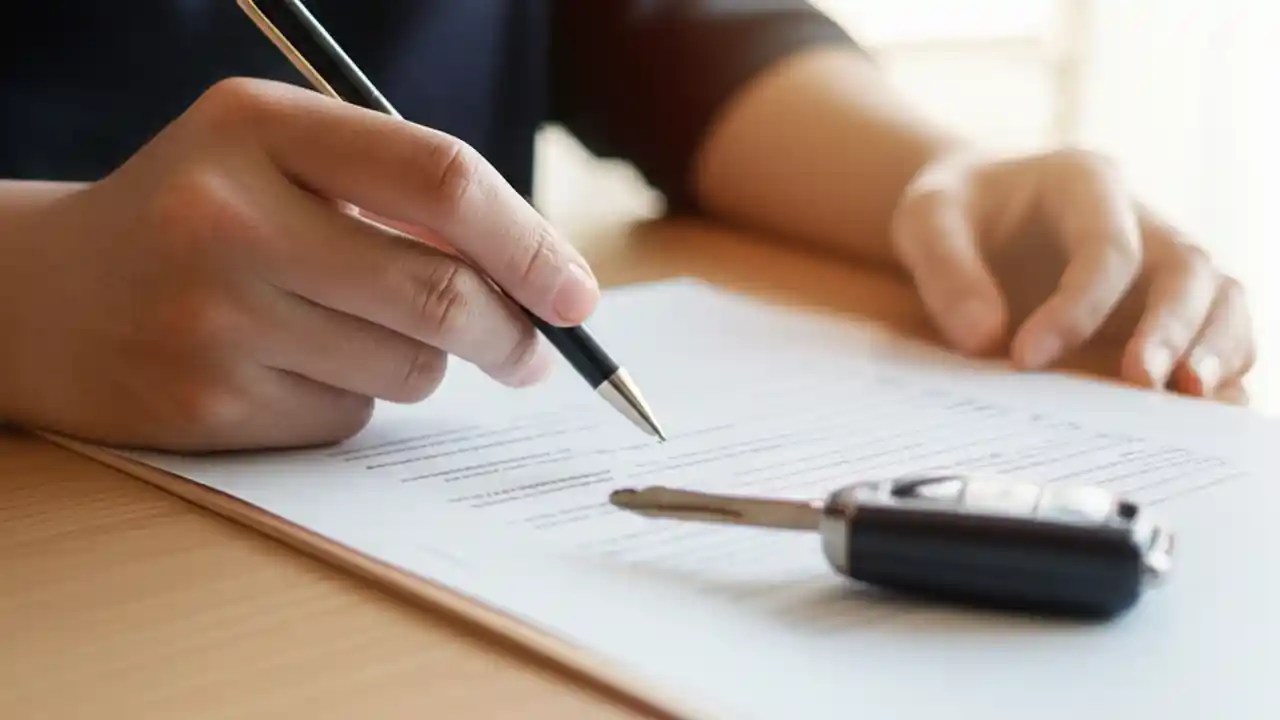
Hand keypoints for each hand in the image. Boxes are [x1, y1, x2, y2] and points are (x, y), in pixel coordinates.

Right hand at [0, 78, 597, 450]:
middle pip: (442, 294)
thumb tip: (540, 280)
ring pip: (409, 367)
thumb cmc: (199, 215)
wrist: (44, 297)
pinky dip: (353, 395)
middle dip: (514, 332)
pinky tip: (289, 366)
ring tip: (351, 328)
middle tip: (533, 349)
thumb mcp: (280, 156)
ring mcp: (213, 319)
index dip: (531, 243)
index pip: (443, 180)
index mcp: (260, 127)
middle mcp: (230, 217)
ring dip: (421, 360)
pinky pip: (351, 415)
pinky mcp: (209, 407)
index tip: (578, 293)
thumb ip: (403, 195)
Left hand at [891, 149, 1253, 395]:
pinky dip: (1215, 365)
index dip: (1075, 308)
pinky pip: (1212, 329)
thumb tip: (986, 341)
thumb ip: (946, 272)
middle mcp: (1141, 219)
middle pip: (1187, 267)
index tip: (1024, 359)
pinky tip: (1194, 410)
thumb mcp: (925, 221)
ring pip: (1219, 297)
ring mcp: (1158, 262)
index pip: (1106, 248)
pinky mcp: (1160, 304)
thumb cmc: (953, 210)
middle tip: (1141, 383)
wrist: (969, 210)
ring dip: (1215, 348)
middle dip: (1171, 327)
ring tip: (1192, 401)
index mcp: (1086, 183)